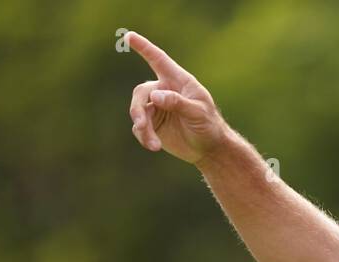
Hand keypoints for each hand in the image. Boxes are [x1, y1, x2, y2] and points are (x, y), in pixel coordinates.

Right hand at [126, 31, 226, 164]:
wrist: (209, 149)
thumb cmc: (209, 125)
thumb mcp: (198, 113)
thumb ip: (178, 102)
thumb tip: (155, 96)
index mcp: (177, 81)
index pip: (158, 60)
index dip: (144, 47)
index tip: (129, 35)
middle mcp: (164, 91)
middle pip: (142, 92)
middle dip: (138, 109)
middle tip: (141, 125)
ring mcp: (157, 107)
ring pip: (138, 111)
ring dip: (143, 128)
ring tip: (154, 145)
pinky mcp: (153, 124)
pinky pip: (140, 127)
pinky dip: (144, 137)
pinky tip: (154, 146)